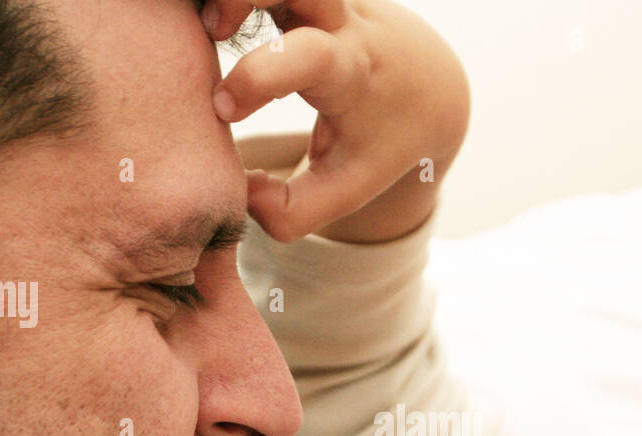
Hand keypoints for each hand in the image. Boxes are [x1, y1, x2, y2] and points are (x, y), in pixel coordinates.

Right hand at [204, 0, 469, 242]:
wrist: (430, 88)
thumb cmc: (380, 143)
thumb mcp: (347, 188)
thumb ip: (292, 211)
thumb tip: (242, 196)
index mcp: (351, 71)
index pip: (306, 56)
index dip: (256, 77)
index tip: (224, 109)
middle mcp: (340, 19)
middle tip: (214, 28)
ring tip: (211, 23)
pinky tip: (215, 15)